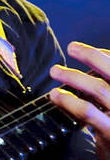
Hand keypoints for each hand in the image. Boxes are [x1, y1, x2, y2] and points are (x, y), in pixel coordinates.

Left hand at [48, 41, 109, 159]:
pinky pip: (88, 112)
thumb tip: (92, 57)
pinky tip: (57, 96)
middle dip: (91, 56)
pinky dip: (70, 102)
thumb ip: (106, 82)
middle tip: (72, 48)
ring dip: (74, 77)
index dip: (102, 54)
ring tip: (55, 71)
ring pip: (99, 89)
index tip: (82, 49)